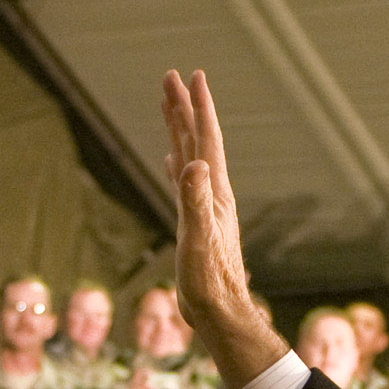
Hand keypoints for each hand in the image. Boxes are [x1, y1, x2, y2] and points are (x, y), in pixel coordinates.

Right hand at [161, 70, 284, 388]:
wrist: (219, 312)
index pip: (206, 140)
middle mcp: (212, 194)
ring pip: (190, 158)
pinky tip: (172, 161)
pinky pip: (184, 183)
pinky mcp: (196, 223)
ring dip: (180, 130)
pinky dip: (177, 165)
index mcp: (213, 192)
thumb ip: (194, 201)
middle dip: (185, 108)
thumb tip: (191, 163)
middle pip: (197, 140)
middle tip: (172, 77)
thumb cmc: (208, 281)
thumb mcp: (197, 239)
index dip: (199, 108)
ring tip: (170, 106)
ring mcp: (205, 207)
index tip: (192, 76)